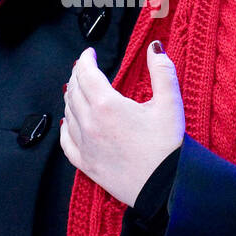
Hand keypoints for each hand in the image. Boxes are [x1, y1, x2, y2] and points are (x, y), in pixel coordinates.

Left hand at [59, 42, 184, 207]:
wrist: (166, 188)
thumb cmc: (169, 147)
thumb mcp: (170, 103)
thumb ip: (162, 71)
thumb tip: (154, 47)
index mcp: (107, 105)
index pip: (86, 74)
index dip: (85, 60)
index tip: (89, 53)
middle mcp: (90, 124)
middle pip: (74, 91)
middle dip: (78, 76)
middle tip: (84, 68)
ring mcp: (85, 145)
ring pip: (68, 114)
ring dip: (71, 98)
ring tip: (78, 90)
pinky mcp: (86, 164)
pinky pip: (66, 142)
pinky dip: (65, 127)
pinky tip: (66, 123)